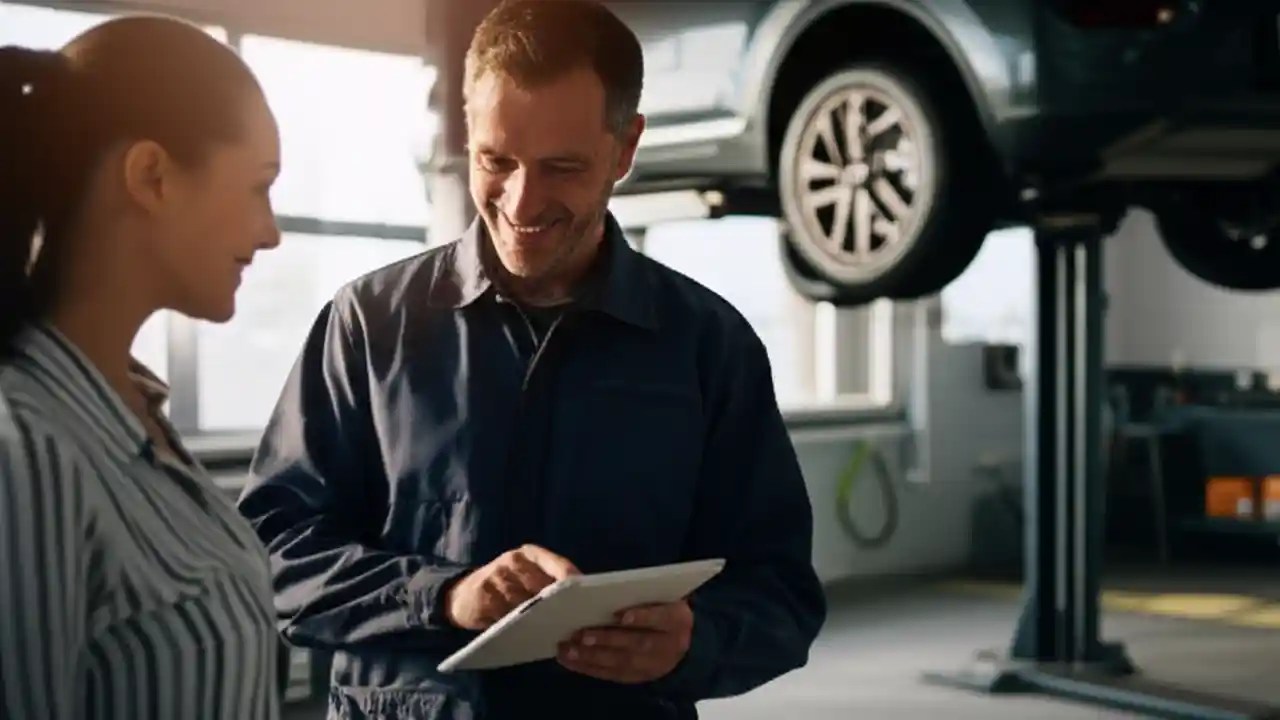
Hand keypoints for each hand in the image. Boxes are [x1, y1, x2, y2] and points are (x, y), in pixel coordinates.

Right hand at [444, 544, 578, 630]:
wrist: (461, 594)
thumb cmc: (505, 586)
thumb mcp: (526, 576)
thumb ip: (549, 582)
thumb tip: (582, 600)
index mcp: (531, 554)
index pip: (560, 566)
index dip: (574, 584)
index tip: (588, 601)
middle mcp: (514, 561)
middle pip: (544, 586)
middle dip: (559, 605)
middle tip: (574, 622)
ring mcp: (497, 577)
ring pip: (526, 604)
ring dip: (540, 619)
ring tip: (554, 631)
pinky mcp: (483, 595)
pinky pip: (506, 615)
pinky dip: (518, 626)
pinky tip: (528, 634)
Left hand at [556, 600, 693, 683]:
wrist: (675, 637)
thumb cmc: (659, 605)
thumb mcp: (658, 594)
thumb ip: (639, 591)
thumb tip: (601, 586)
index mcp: (678, 619)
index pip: (662, 618)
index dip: (642, 617)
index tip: (620, 615)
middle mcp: (671, 646)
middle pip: (638, 644)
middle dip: (608, 640)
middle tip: (581, 634)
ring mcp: (654, 666)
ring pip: (622, 662)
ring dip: (592, 657)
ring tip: (568, 649)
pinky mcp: (637, 677)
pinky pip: (611, 674)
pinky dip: (588, 668)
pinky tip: (569, 661)